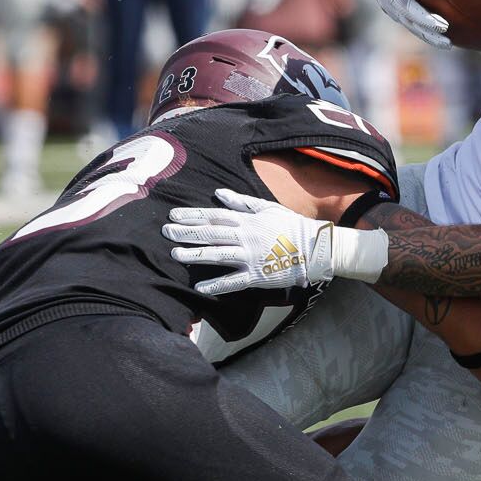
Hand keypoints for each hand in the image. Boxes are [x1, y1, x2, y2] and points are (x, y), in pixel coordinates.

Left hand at [165, 188, 336, 295]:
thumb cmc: (291, 226)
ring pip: (218, 255)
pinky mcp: (256, 276)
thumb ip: (242, 202)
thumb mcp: (267, 208)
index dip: (193, 215)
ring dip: (195, 255)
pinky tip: (199, 287)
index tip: (173, 215)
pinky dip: (216, 285)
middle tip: (166, 232)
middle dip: (187, 233)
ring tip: (176, 254)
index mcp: (248, 221)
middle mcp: (246, 238)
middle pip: (211, 234)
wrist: (315, 248)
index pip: (215, 216)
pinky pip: (233, 281)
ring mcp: (250, 257)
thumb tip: (219, 193)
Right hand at [362, 0, 452, 49]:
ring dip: (427, 34)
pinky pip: (413, 28)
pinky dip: (428, 37)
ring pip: (410, 23)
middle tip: (443, 24)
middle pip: (405, 8)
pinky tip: (448, 44)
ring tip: (448, 42)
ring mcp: (391, 7)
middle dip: (423, 17)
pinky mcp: (398, 16)